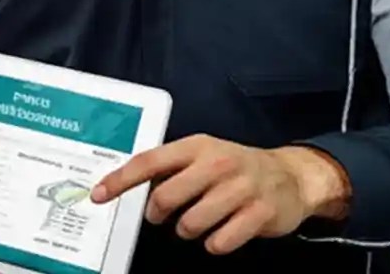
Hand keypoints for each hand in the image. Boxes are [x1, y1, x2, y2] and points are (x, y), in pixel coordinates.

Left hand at [90, 135, 349, 254]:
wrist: (292, 177)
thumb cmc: (237, 168)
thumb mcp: (204, 157)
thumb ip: (170, 169)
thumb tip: (128, 186)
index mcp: (197, 146)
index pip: (149, 161)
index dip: (120, 180)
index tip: (98, 195)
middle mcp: (218, 163)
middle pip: (165, 197)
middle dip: (158, 214)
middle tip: (164, 215)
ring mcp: (240, 188)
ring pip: (190, 224)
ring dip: (187, 230)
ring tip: (198, 222)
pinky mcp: (259, 213)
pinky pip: (219, 242)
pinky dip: (215, 243)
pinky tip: (222, 232)